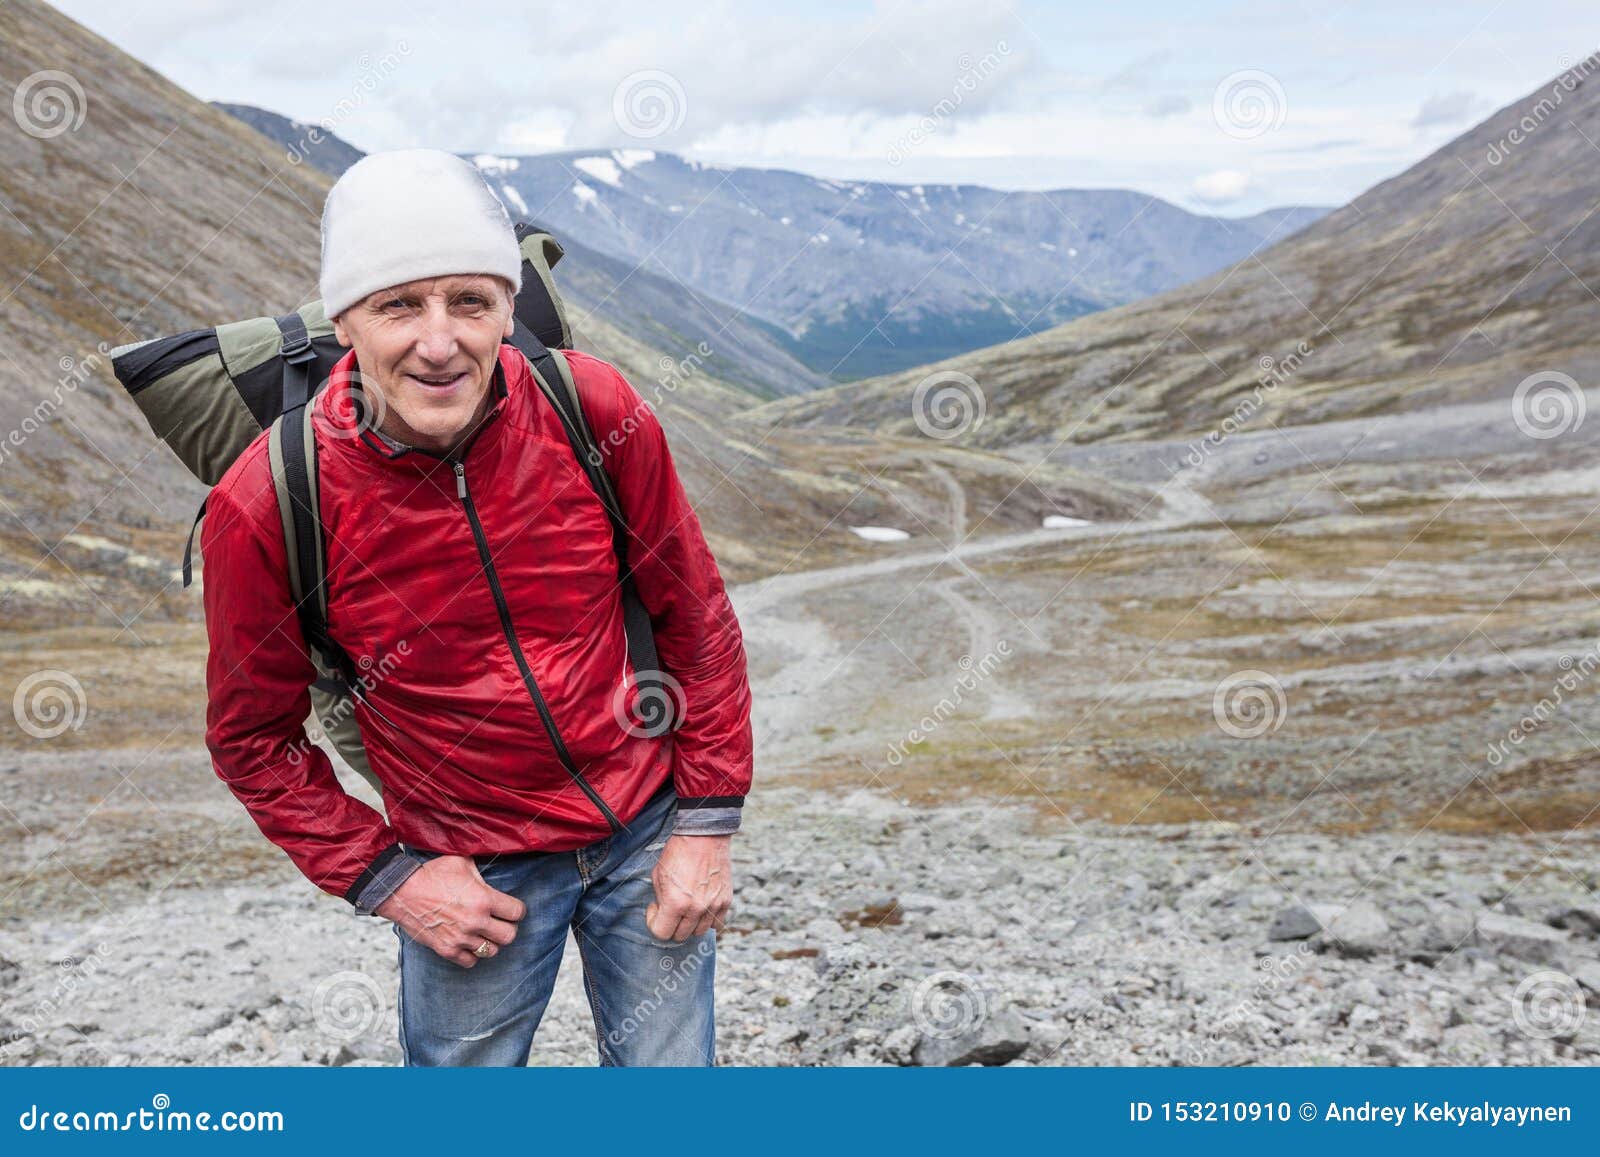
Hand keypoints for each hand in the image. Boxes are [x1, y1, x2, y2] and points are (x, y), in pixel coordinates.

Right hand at [375, 854, 525, 967]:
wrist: (402, 891)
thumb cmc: (431, 875)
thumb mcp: (462, 863)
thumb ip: (481, 874)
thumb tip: (490, 879)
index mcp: (483, 899)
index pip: (517, 912)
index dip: (516, 910)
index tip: (510, 909)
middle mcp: (475, 921)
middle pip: (510, 936)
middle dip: (507, 928)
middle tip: (499, 922)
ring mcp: (461, 938)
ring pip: (492, 951)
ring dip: (490, 942)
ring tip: (483, 933)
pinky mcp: (446, 950)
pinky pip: (470, 961)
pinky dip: (472, 954)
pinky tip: (468, 943)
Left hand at [646, 833, 732, 941]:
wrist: (704, 836)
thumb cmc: (678, 853)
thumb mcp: (658, 875)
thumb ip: (660, 898)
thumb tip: (662, 911)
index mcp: (675, 903)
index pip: (661, 933)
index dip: (654, 922)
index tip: (655, 909)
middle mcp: (695, 908)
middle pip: (680, 936)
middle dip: (671, 924)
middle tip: (670, 908)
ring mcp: (712, 906)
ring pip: (699, 933)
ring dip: (690, 924)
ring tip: (686, 908)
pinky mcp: (725, 901)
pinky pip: (716, 924)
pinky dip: (707, 920)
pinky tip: (701, 908)